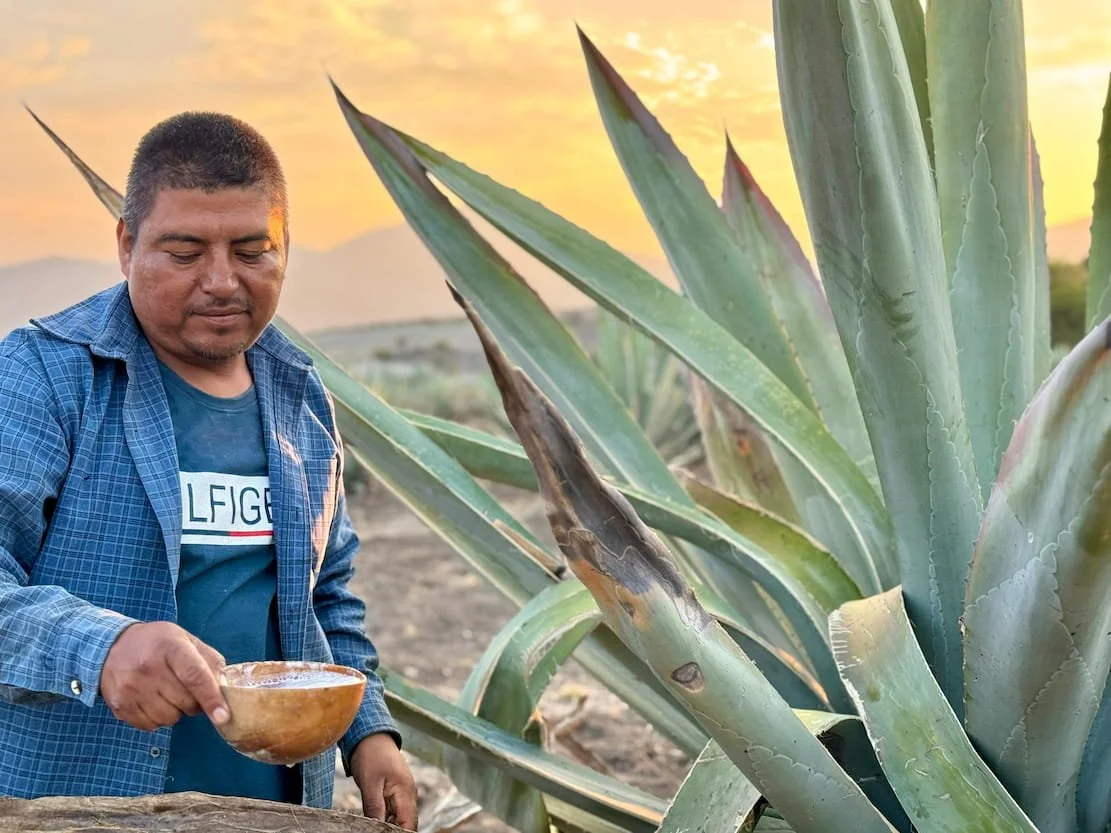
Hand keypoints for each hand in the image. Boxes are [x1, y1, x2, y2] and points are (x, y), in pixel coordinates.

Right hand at [99, 621, 228, 731]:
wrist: (112, 646)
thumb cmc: (157, 643)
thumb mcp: (185, 640)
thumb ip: (209, 660)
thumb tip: (226, 686)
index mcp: (170, 647)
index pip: (194, 676)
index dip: (211, 698)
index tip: (223, 716)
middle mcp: (148, 668)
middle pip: (185, 701)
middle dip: (194, 702)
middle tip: (188, 690)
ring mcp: (131, 689)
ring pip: (169, 718)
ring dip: (176, 711)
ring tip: (167, 693)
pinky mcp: (119, 706)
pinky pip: (150, 726)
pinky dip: (158, 719)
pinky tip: (153, 701)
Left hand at [350, 733, 417, 829]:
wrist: (371, 736)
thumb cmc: (371, 755)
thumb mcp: (369, 783)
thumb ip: (374, 807)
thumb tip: (376, 828)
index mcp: (405, 792)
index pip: (409, 824)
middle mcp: (408, 795)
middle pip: (407, 824)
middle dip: (395, 831)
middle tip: (375, 830)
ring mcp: (403, 793)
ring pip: (401, 819)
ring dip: (391, 826)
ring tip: (374, 827)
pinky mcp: (396, 791)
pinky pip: (395, 811)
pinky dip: (388, 819)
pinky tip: (375, 821)